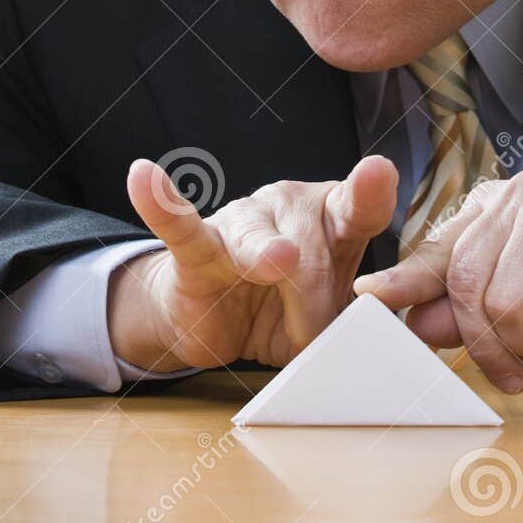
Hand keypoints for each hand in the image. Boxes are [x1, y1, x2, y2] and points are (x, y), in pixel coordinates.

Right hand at [110, 154, 397, 373]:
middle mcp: (289, 206)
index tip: (378, 173)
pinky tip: (144, 177)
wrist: (216, 317)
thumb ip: (349, 321)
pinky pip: (181, 226)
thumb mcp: (328, 317)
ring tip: (278, 263)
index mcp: (332, 218)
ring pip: (258, 240)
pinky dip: (162, 204)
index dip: (370, 191)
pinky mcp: (196, 249)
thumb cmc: (285, 307)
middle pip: (312, 249)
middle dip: (315, 307)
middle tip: (310, 344)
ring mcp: (242, 222)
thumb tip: (364, 349)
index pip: (358, 205)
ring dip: (268, 258)